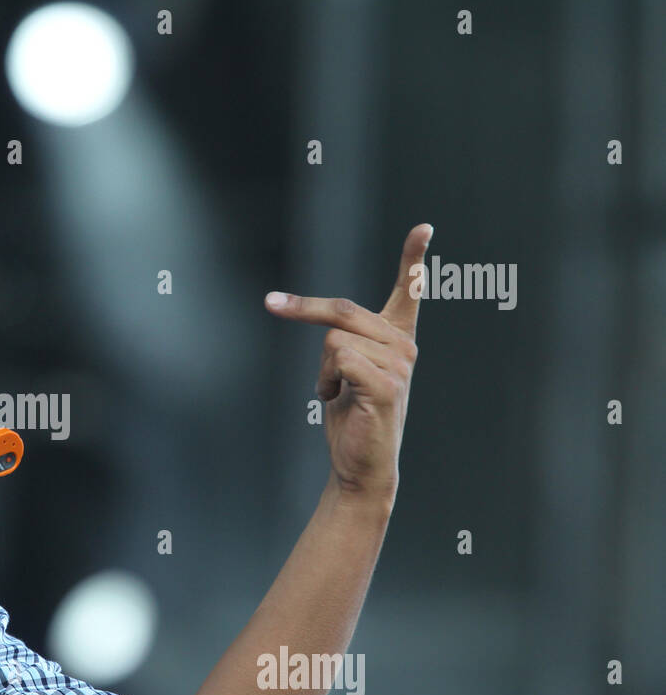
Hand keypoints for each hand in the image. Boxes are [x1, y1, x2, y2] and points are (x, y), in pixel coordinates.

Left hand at [264, 223, 430, 502]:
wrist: (359, 466)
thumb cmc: (350, 418)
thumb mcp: (343, 369)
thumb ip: (344, 340)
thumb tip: (328, 327)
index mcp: (395, 339)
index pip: (408, 292)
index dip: (413, 259)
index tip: (425, 228)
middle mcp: (404, 346)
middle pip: (341, 311)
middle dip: (301, 308)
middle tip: (270, 302)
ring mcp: (400, 365)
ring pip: (334, 340)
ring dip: (322, 370)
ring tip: (337, 394)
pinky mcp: (387, 385)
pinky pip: (341, 359)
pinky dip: (328, 381)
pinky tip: (340, 401)